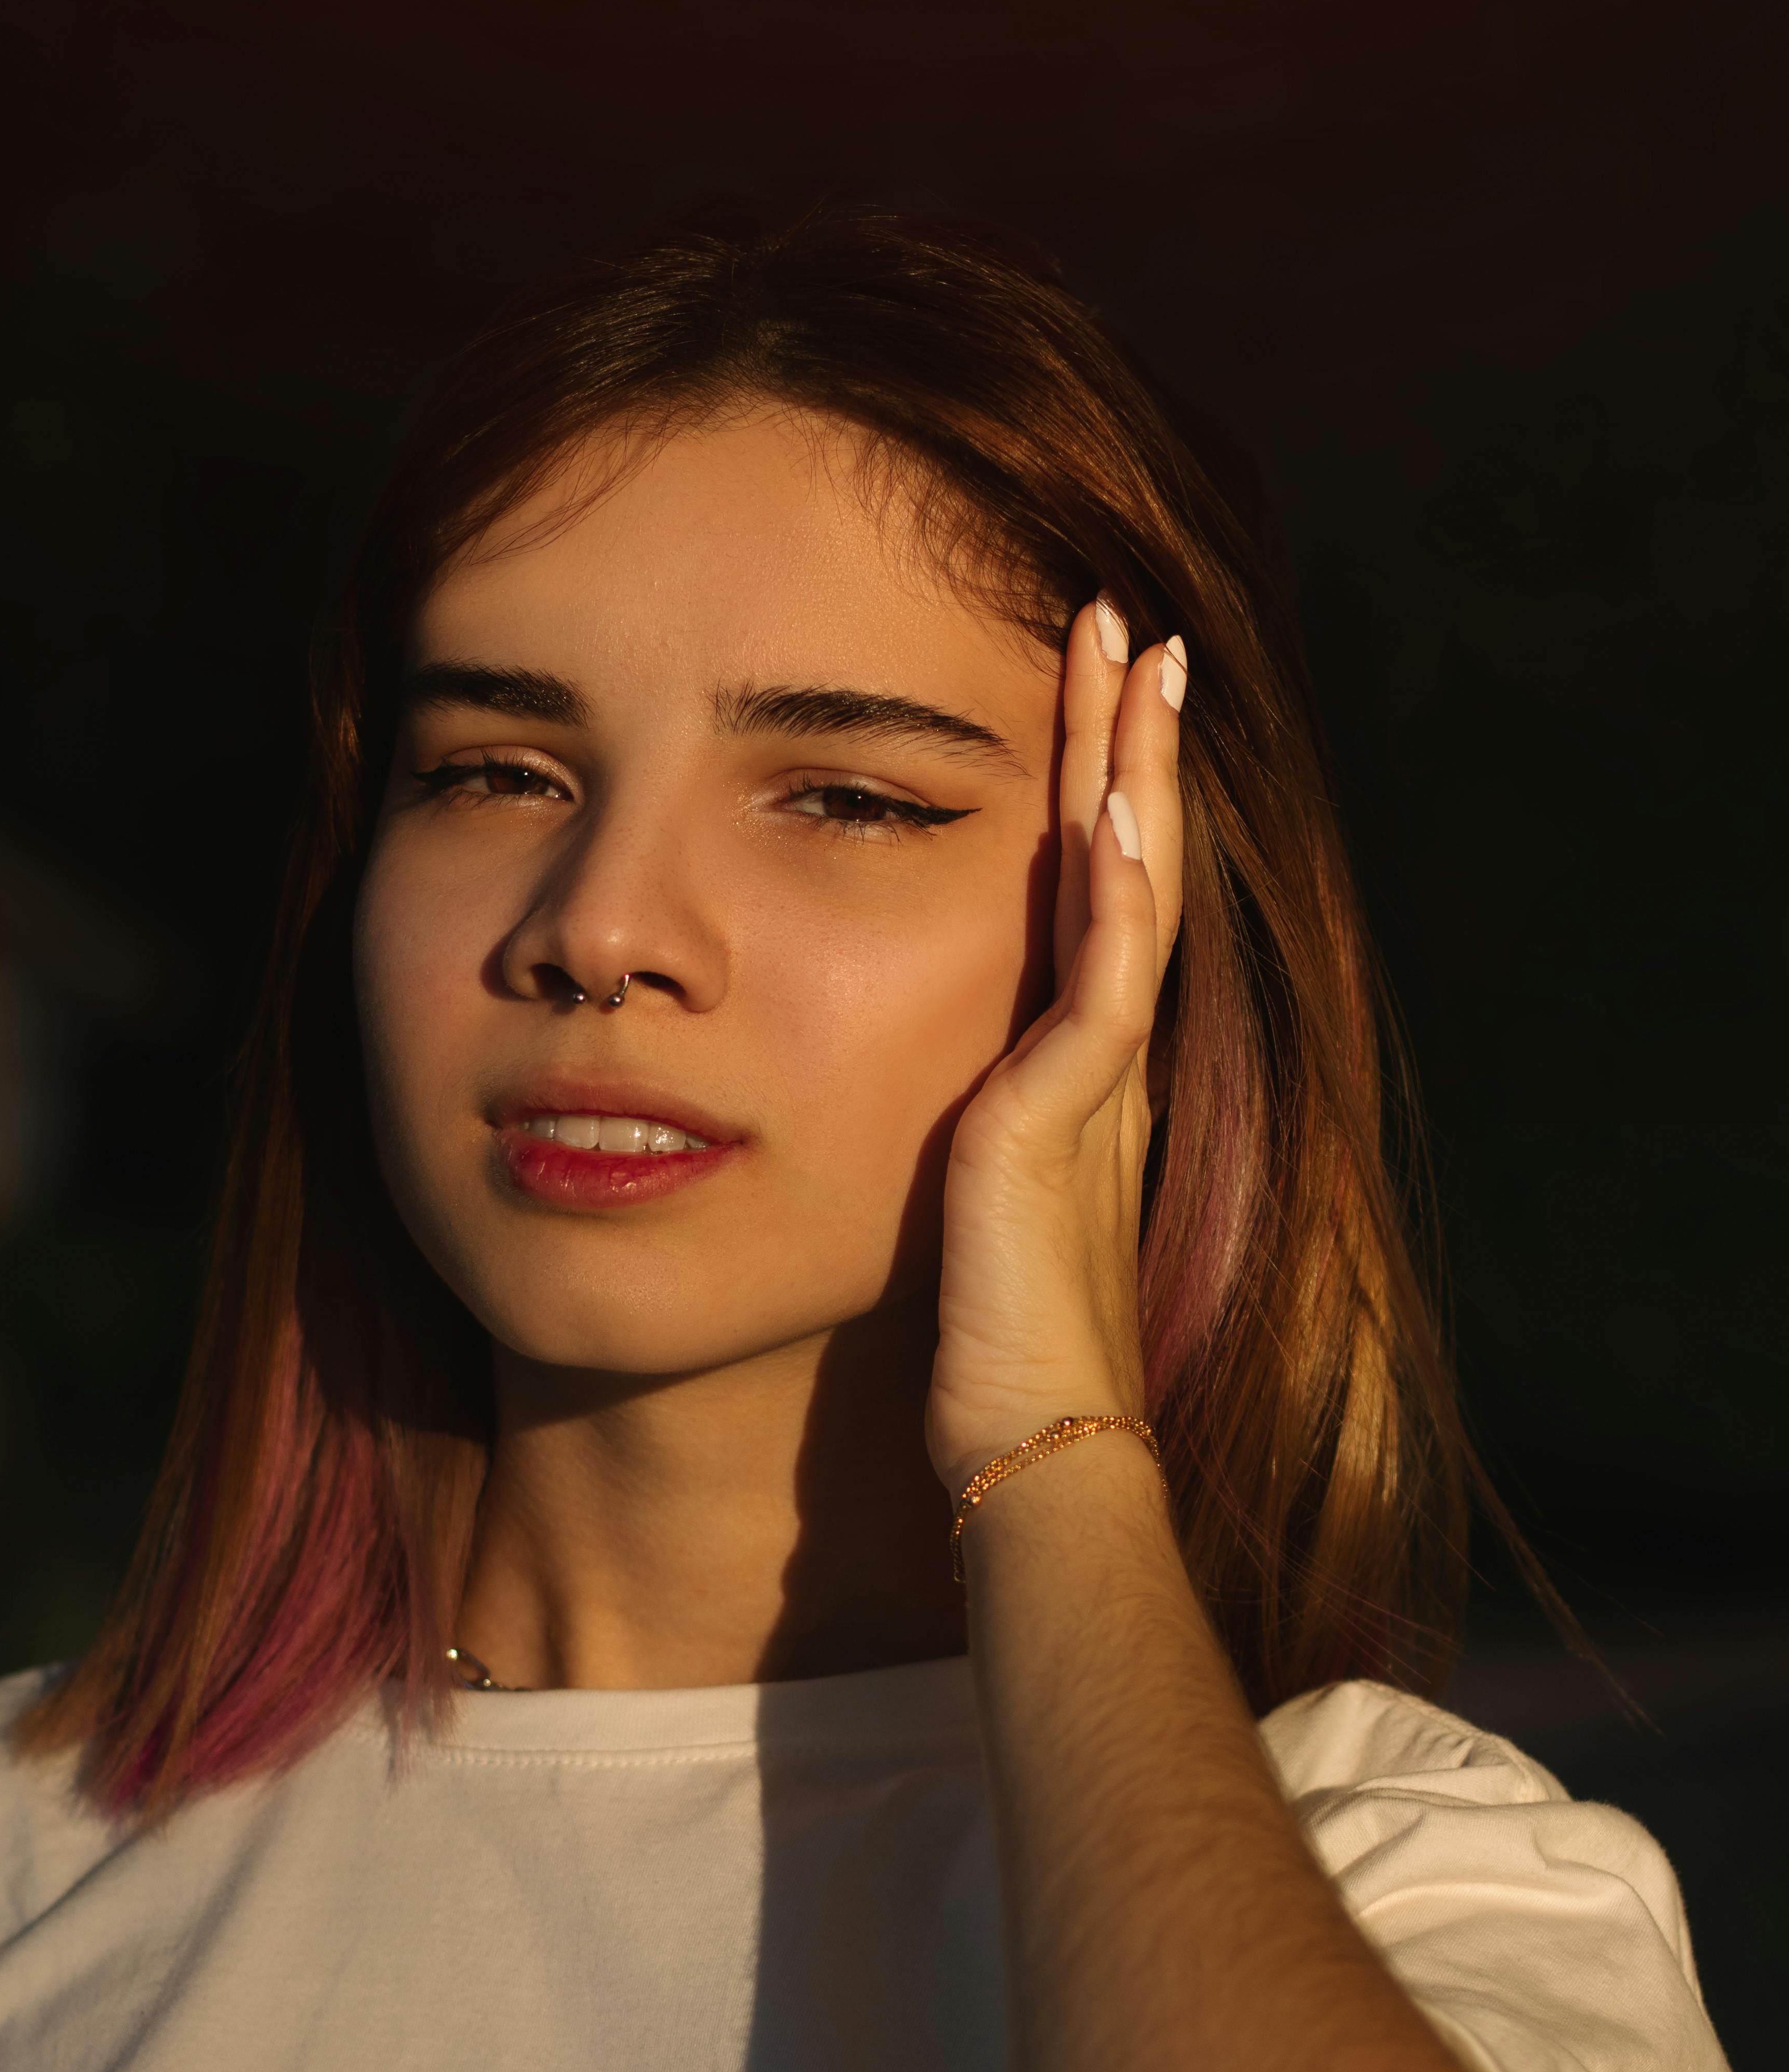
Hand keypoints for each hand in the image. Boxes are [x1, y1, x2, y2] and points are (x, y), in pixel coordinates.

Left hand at [925, 602, 1185, 1492]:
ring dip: (1134, 772)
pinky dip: (1119, 892)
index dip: (1106, 793)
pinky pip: (1107, 982)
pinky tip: (1113, 806)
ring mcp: (1098, 1085)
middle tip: (1133, 626)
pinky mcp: (1067, 1121)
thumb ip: (970, 1140)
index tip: (1098, 696)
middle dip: (1128, 743)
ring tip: (1138, 659)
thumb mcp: (973, 1209)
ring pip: (1132, 893)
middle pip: (1131, 866)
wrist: (1035, 1445)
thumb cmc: (992, 1352)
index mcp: (1078, 1077)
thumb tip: (934, 1105)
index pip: (1102, 901)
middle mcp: (1104, 1064)